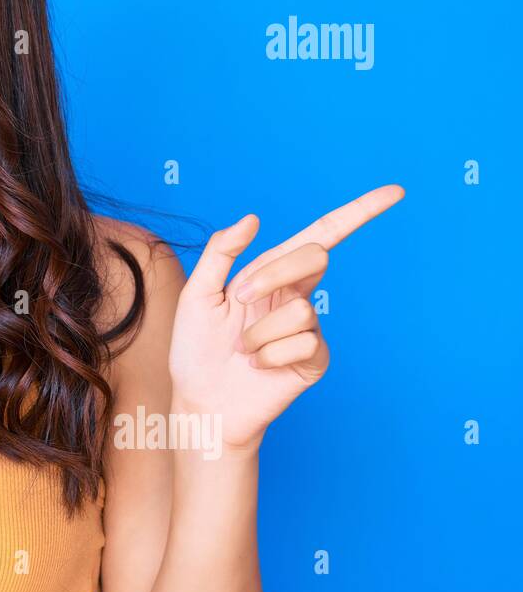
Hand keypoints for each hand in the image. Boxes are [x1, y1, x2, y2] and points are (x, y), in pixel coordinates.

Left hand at [167, 184, 404, 453]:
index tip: (395, 191)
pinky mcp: (315, 359)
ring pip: (301, 308)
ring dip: (258, 330)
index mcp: (271, 273)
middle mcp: (295, 294)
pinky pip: (304, 343)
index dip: (358, 212)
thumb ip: (221, 253)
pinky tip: (258, 367)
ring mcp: (309, 328)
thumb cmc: (196, 347)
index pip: (321, 235)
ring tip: (243, 349)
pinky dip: (270, 355)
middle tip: (237, 299)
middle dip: (271, 275)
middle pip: (315, 256)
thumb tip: (253, 218)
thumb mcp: (197, 294)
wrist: (201, 400)